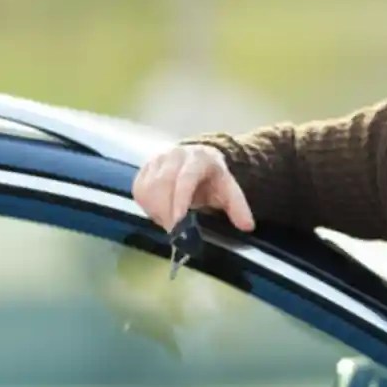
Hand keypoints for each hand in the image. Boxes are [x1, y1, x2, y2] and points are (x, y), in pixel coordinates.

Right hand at [132, 144, 255, 232]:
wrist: (198, 159)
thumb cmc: (213, 179)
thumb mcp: (228, 190)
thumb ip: (238, 207)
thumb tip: (247, 226)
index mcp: (198, 158)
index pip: (184, 180)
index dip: (179, 202)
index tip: (177, 225)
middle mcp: (174, 155)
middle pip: (162, 185)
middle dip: (166, 212)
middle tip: (175, 231)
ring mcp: (157, 159)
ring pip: (147, 189)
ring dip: (156, 210)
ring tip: (170, 220)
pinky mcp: (144, 168)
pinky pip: (138, 190)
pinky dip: (147, 206)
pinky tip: (160, 212)